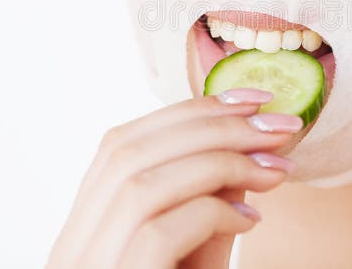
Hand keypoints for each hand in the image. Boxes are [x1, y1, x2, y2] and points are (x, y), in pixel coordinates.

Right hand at [46, 90, 299, 268]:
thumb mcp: (191, 258)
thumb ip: (207, 205)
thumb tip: (247, 151)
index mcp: (84, 228)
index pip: (122, 143)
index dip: (187, 111)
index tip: (249, 99)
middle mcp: (72, 247)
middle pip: (131, 151)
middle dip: (213, 126)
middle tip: (279, 125)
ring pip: (142, 181)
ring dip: (221, 160)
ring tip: (278, 167)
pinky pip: (159, 231)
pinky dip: (211, 210)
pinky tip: (251, 218)